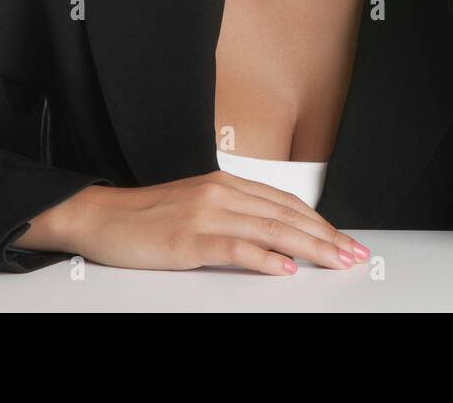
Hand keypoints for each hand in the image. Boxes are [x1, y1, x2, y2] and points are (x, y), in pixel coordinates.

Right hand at [18, 172, 367, 274]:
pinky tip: (284, 269)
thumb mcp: (195, 206)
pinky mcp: (188, 239)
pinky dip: (264, 258)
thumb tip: (272, 236)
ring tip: (335, 262)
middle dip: (325, 237)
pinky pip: (235, 247)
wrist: (98, 216)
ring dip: (309, 248)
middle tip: (354, 254)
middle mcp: (219, 193)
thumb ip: (232, 214)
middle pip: (286, 215)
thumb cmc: (144, 218)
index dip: (319, 221)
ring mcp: (204, 214)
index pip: (285, 202)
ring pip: (270, 229)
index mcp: (224, 184)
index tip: (343, 239)